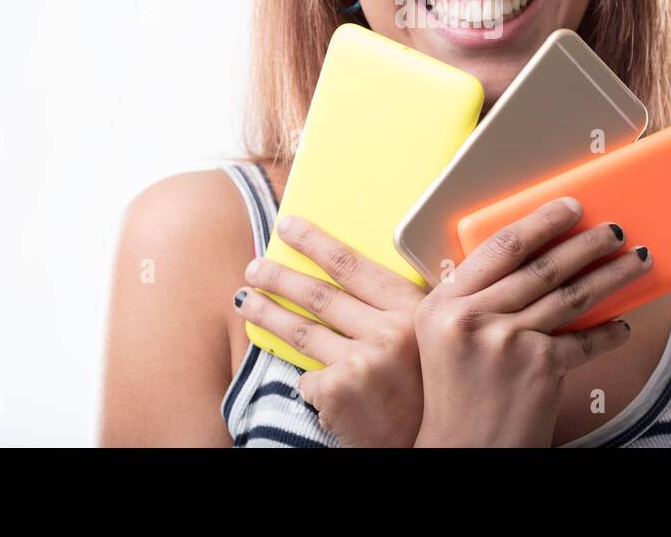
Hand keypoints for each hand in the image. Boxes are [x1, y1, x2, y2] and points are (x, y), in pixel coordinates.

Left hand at [232, 212, 427, 446]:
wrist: (425, 444)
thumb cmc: (422, 388)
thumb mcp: (421, 338)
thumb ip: (394, 307)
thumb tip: (335, 269)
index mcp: (414, 309)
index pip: (353, 265)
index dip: (315, 242)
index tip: (288, 226)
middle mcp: (391, 331)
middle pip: (320, 294)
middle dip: (279, 276)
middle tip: (254, 265)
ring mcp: (364, 361)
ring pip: (302, 330)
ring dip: (267, 312)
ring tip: (245, 300)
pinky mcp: (341, 390)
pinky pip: (308, 376)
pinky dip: (310, 381)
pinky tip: (315, 385)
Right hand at [412, 196, 649, 446]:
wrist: (462, 452)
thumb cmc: (460, 395)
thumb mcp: (447, 338)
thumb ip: (478, 299)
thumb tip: (538, 256)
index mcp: (444, 303)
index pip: (500, 246)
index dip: (542, 221)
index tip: (570, 206)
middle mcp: (471, 318)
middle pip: (543, 266)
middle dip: (587, 242)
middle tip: (615, 229)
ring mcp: (505, 342)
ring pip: (572, 294)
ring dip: (612, 275)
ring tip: (636, 260)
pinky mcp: (537, 367)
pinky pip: (584, 339)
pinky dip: (609, 331)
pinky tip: (622, 324)